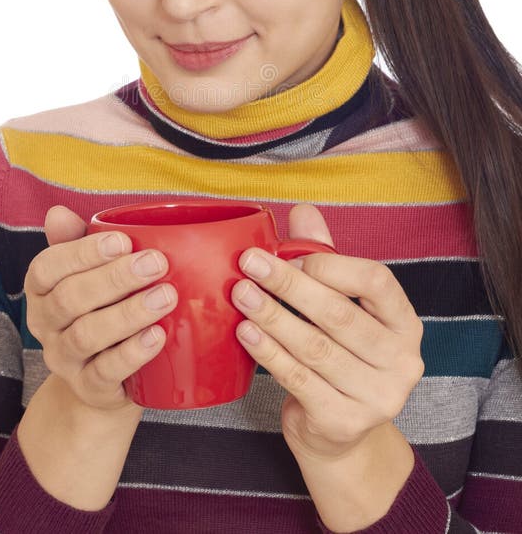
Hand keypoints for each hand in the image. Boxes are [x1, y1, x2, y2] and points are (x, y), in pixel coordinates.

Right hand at [24, 205, 177, 410]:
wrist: (103, 378)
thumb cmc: (100, 307)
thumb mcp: (89, 272)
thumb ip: (77, 241)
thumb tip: (58, 212)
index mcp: (41, 289)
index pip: (47, 268)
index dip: (82, 253)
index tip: (124, 241)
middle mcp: (44, 324)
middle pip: (70, 299)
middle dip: (115, 278)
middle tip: (157, 263)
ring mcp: (64, 359)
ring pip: (87, 335)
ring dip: (128, 313)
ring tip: (166, 297)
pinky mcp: (88, 388)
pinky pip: (105, 373)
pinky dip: (132, 353)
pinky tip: (158, 336)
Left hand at [231, 203, 423, 462]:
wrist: (339, 433)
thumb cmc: (338, 354)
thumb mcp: (339, 304)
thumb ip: (325, 259)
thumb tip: (303, 211)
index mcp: (404, 322)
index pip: (376, 281)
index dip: (330, 265)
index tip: (286, 255)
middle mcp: (401, 360)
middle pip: (339, 315)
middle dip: (288, 286)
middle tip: (248, 265)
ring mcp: (378, 396)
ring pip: (315, 348)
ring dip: (272, 317)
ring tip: (240, 295)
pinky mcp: (346, 422)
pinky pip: (300, 380)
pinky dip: (269, 354)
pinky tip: (245, 334)